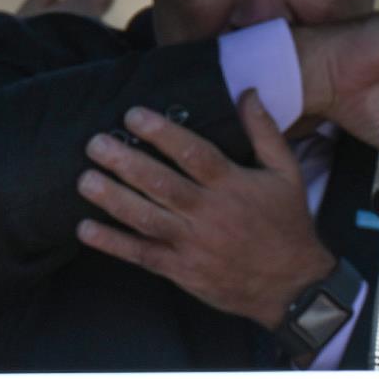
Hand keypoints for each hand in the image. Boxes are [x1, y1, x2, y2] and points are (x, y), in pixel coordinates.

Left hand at [76, 99, 339, 321]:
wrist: (293, 287)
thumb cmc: (288, 224)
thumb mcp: (287, 173)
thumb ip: (265, 132)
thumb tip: (248, 92)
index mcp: (232, 186)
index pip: (193, 154)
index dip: (162, 133)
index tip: (133, 115)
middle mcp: (209, 213)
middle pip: (161, 184)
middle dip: (125, 162)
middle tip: (95, 144)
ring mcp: (193, 244)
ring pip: (146, 219)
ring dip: (112, 199)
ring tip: (84, 180)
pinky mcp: (182, 270)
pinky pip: (142, 255)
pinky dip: (113, 243)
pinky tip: (86, 229)